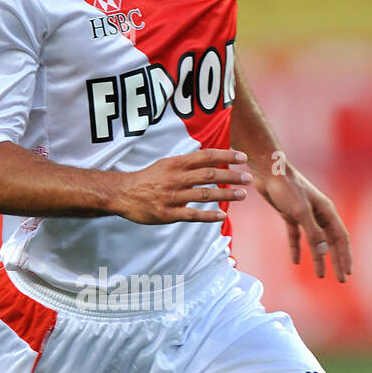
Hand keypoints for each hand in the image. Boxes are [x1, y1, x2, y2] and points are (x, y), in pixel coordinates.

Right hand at [111, 148, 252, 224]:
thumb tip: (208, 157)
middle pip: (209, 174)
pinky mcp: (168, 214)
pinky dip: (208, 216)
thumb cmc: (147, 179)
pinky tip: (222, 216)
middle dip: (231, 175)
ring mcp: (172, 197)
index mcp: (176, 164)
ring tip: (242, 195)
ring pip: (204, 194)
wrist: (123, 193)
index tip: (242, 158)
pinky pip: (192, 215)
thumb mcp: (166, 164)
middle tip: (248, 178)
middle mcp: (176, 178)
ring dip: (226, 194)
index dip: (226, 156)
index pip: (206, 156)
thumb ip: (186, 162)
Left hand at [258, 157, 352, 281]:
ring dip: (319, 258)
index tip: (347, 273)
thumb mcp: (300, 212)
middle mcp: (319, 214)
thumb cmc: (287, 188)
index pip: (340, 239)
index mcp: (327, 212)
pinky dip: (297, 248)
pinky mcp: (290, 214)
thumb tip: (324, 252)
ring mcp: (305, 214)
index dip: (345, 257)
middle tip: (341, 280)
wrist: (269, 172)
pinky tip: (295, 261)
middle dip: (337, 261)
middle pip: (331, 242)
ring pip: (316, 241)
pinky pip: (296, 236)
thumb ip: (313, 232)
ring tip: (321, 275)